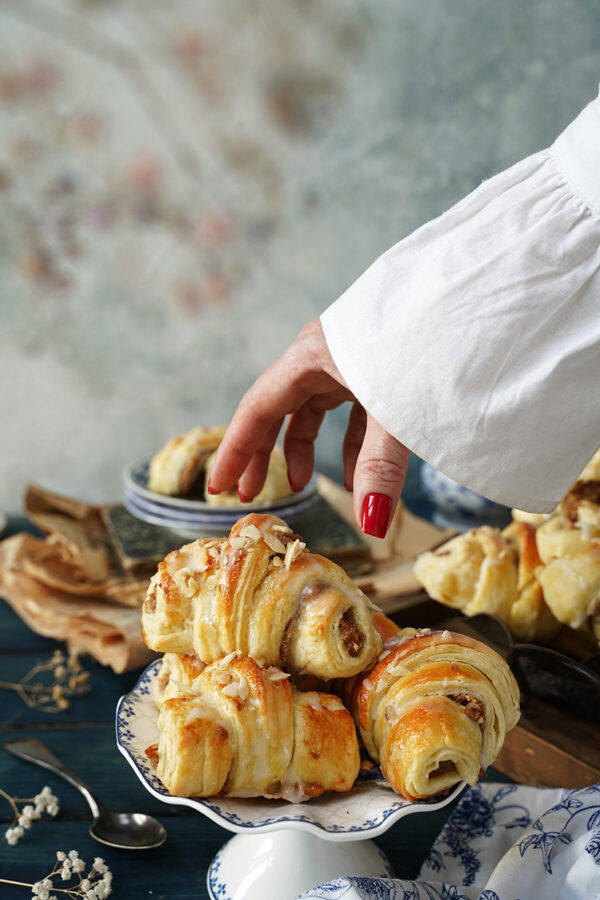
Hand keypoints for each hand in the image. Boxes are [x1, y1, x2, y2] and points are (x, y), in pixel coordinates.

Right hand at [208, 318, 408, 536]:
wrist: (476, 299)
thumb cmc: (428, 342)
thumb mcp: (396, 410)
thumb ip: (380, 466)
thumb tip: (371, 524)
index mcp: (311, 355)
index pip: (257, 409)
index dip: (236, 451)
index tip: (218, 486)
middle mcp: (322, 354)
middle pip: (278, 411)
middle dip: (263, 454)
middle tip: (248, 494)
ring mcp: (348, 361)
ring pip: (314, 412)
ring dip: (306, 450)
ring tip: (302, 487)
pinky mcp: (374, 369)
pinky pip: (349, 412)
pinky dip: (349, 445)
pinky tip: (358, 474)